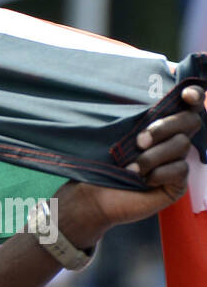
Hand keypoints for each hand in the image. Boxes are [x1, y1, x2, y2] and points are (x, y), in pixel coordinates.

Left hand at [57, 86, 204, 246]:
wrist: (93, 196)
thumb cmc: (102, 164)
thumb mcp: (118, 135)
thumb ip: (137, 117)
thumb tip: (153, 90)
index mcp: (161, 126)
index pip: (188, 106)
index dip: (194, 96)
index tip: (186, 95)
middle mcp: (173, 141)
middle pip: (190, 121)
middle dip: (164, 128)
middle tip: (139, 142)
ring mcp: (177, 162)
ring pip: (181, 145)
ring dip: (153, 156)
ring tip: (131, 169)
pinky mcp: (177, 184)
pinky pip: (180, 170)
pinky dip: (159, 174)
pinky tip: (144, 181)